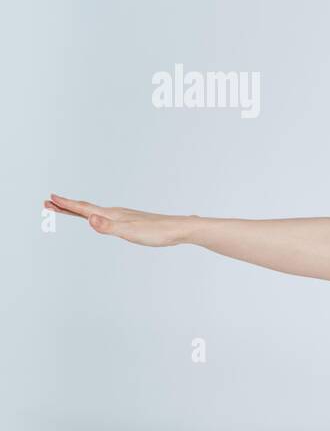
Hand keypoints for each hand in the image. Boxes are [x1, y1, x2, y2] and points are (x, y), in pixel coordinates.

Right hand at [44, 193, 189, 246]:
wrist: (180, 229)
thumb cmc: (157, 232)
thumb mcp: (129, 232)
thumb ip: (108, 227)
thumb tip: (89, 219)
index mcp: (112, 215)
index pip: (84, 209)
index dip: (66, 205)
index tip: (49, 199)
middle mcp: (116, 213)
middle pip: (86, 208)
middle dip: (67, 206)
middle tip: (49, 203)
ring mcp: (124, 216)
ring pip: (96, 212)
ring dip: (79, 210)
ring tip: (68, 209)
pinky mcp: (132, 222)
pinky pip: (107, 218)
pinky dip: (96, 216)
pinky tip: (100, 219)